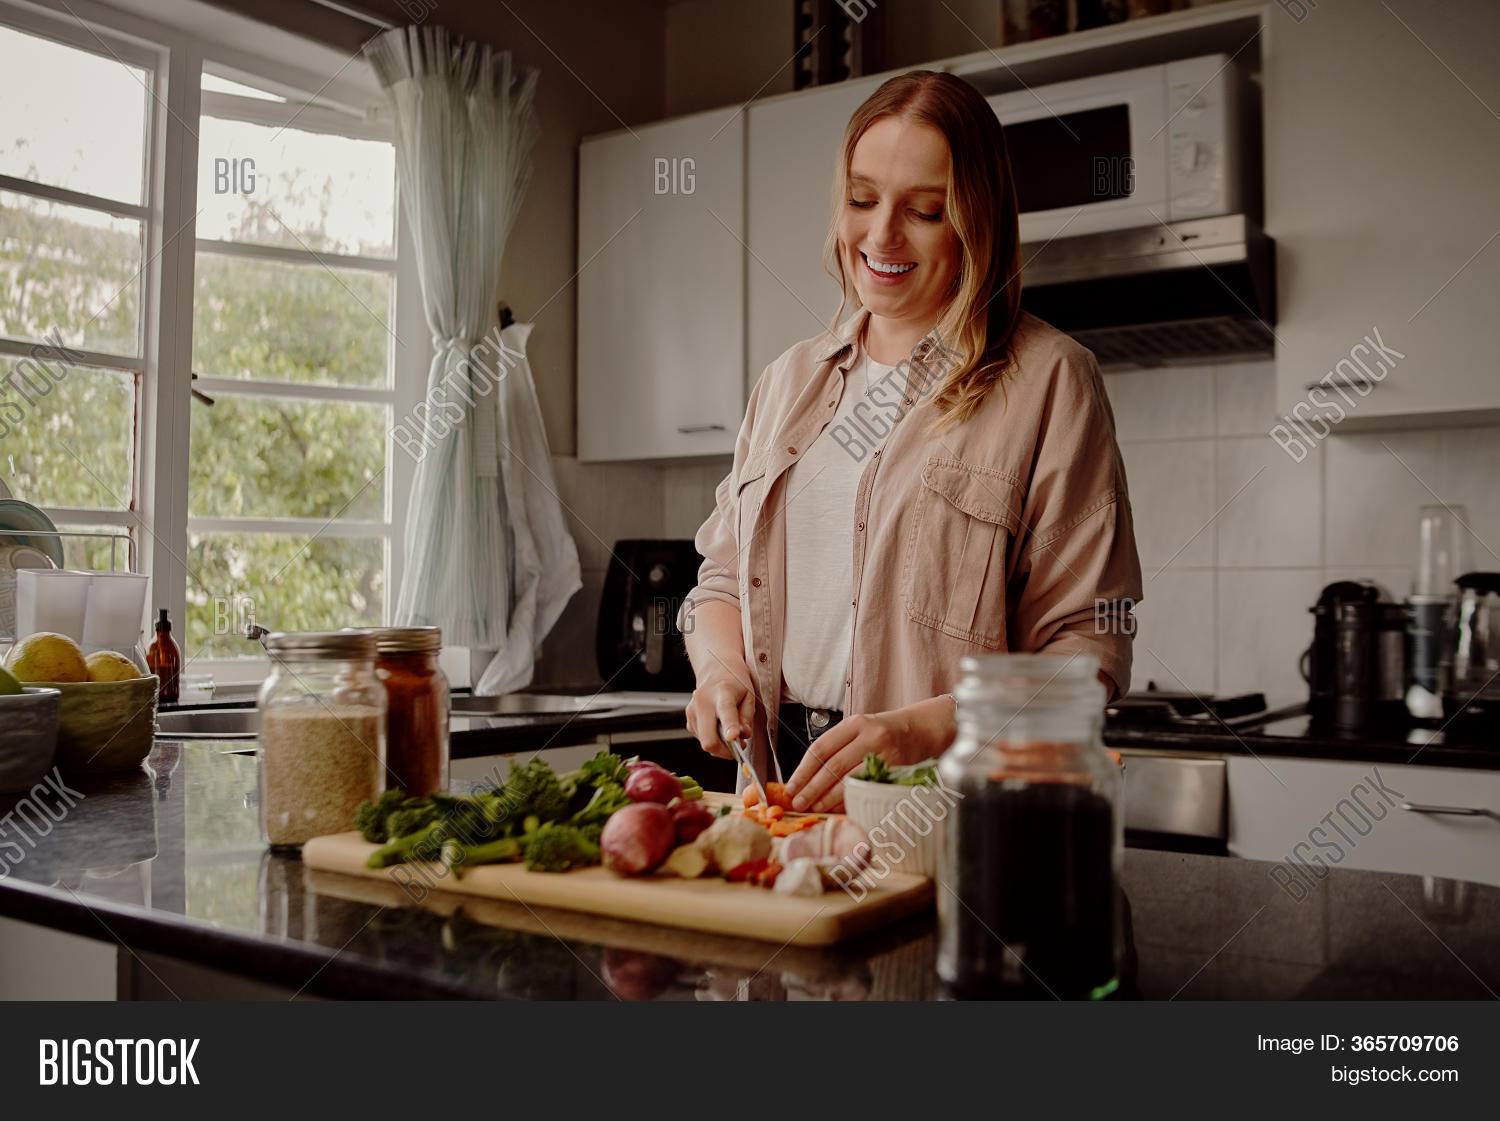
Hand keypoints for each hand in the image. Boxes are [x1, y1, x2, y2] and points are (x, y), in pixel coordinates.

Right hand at [685, 666, 755, 758]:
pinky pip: (702, 737)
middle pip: (709, 738)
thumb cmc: (734, 682)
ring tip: (730, 730)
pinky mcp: (689, 718)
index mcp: (722, 692)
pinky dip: (713, 738)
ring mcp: (692, 710)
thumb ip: (747, 717)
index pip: (725, 711)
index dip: (730, 727)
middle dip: (725, 751)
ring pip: (705, 742)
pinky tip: (719, 726)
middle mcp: (703, 701)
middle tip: (739, 746)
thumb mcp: (749, 696)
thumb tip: (742, 736)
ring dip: (720, 744)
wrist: (716, 669)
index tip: (733, 737)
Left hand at [785, 695, 956, 812]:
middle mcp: (870, 736)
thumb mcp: (860, 731)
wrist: (921, 731)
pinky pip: (868, 790)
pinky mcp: (897, 771)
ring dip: (829, 798)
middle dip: (812, 788)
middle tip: (798, 803)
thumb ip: (837, 749)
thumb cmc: (884, 734)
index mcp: (855, 724)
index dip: (803, 770)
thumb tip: (806, 780)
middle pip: (833, 766)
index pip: (821, 748)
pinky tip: (840, 808)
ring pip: (850, 780)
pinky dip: (851, 801)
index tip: (791, 787)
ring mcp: (886, 754)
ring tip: (815, 808)